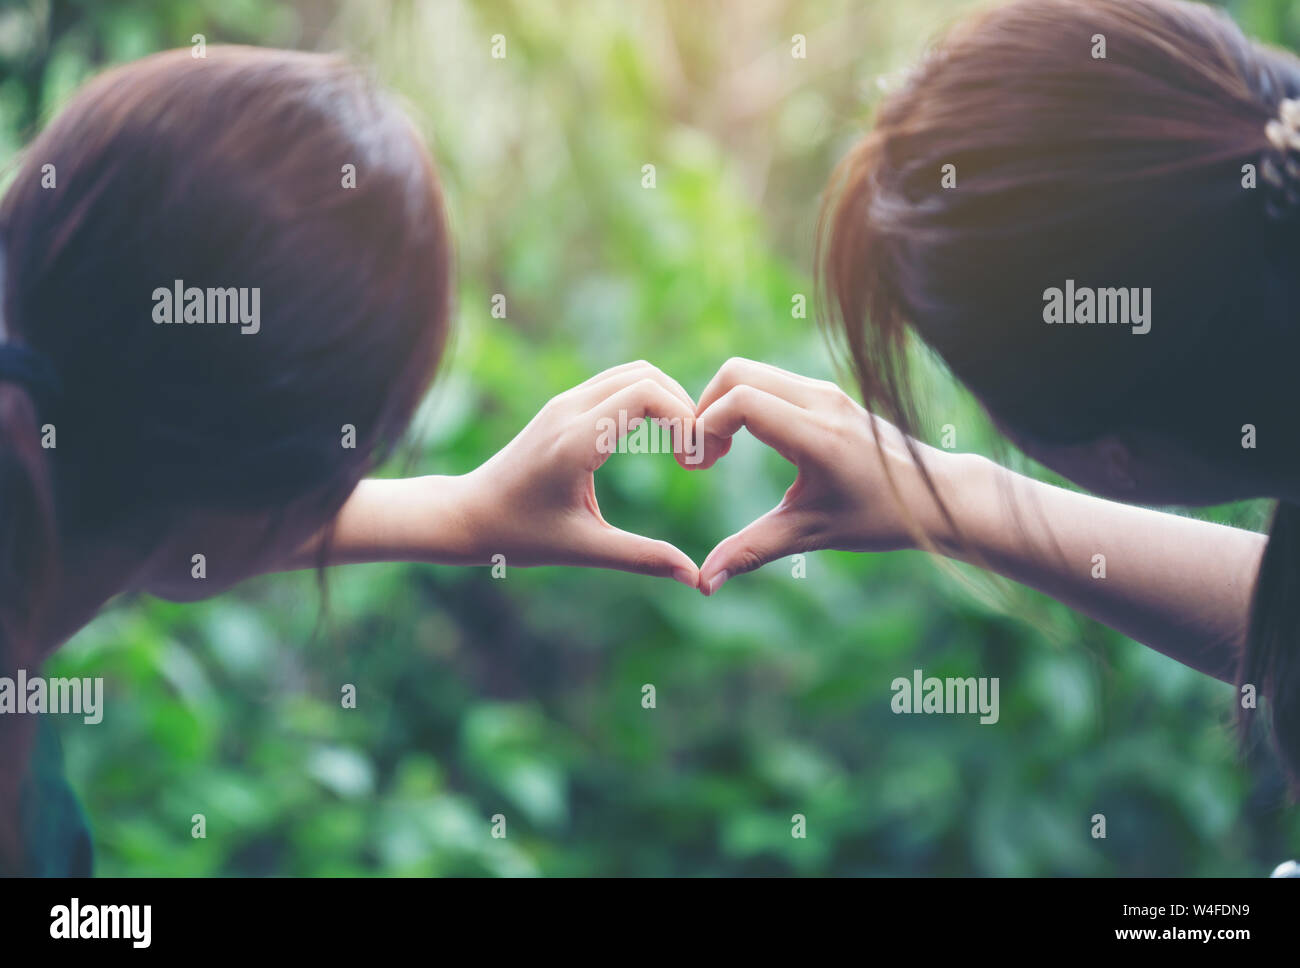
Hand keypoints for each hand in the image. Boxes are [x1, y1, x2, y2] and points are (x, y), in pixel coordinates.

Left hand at [459, 361, 700, 586]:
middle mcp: (570, 410)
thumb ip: (642, 557)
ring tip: (683, 449)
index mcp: (575, 440)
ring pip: (635, 373)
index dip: (686, 420)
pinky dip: (648, 401)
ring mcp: (565, 402)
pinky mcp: (564, 406)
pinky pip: (618, 384)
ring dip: (668, 402)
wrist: (467, 514)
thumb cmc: (520, 535)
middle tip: (699, 458)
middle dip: (685, 409)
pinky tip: (658, 441)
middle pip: (648, 377)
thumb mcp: (584, 549)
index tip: (697, 462)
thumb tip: (695, 577)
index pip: (647, 395)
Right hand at [690, 358, 962, 594]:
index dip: (705, 428)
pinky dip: (744, 403)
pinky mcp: (826, 392)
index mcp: (817, 434)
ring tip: (719, 453)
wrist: (935, 494)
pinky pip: (769, 381)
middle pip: (736, 374)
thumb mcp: (811, 534)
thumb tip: (704, 583)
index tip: (698, 467)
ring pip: (751, 373)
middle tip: (703, 458)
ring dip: (723, 406)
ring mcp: (825, 390)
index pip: (740, 402)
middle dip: (705, 410)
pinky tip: (744, 443)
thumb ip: (753, 551)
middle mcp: (821, 400)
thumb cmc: (879, 517)